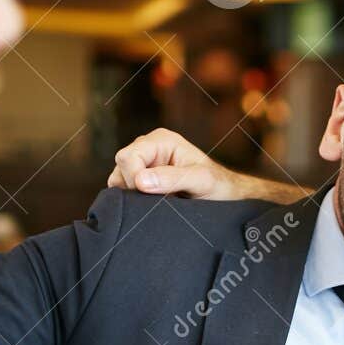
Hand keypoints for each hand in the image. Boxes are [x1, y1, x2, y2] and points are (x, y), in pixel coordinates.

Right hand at [108, 128, 233, 196]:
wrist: (224, 197)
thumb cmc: (217, 185)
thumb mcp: (201, 181)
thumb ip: (172, 179)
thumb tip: (140, 180)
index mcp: (161, 140)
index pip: (128, 157)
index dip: (134, 178)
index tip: (149, 194)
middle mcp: (148, 148)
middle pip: (121, 166)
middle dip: (134, 187)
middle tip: (159, 200)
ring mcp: (142, 164)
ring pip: (119, 179)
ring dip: (134, 196)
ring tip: (160, 202)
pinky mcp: (139, 180)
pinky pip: (123, 190)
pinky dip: (132, 201)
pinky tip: (152, 205)